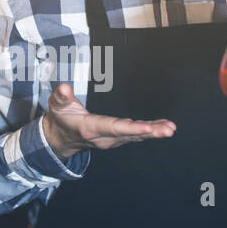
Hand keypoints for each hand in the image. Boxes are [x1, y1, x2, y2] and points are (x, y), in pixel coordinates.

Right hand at [41, 82, 174, 158]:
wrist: (60, 138)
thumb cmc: (61, 118)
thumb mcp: (56, 106)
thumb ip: (60, 96)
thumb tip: (64, 87)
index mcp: (90, 128)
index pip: (112, 127)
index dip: (130, 128)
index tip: (147, 128)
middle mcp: (103, 137)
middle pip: (129, 134)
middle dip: (150, 132)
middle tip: (168, 130)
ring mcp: (111, 140)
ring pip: (135, 136)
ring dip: (154, 132)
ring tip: (170, 129)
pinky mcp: (117, 138)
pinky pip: (135, 135)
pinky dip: (150, 132)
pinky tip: (164, 128)